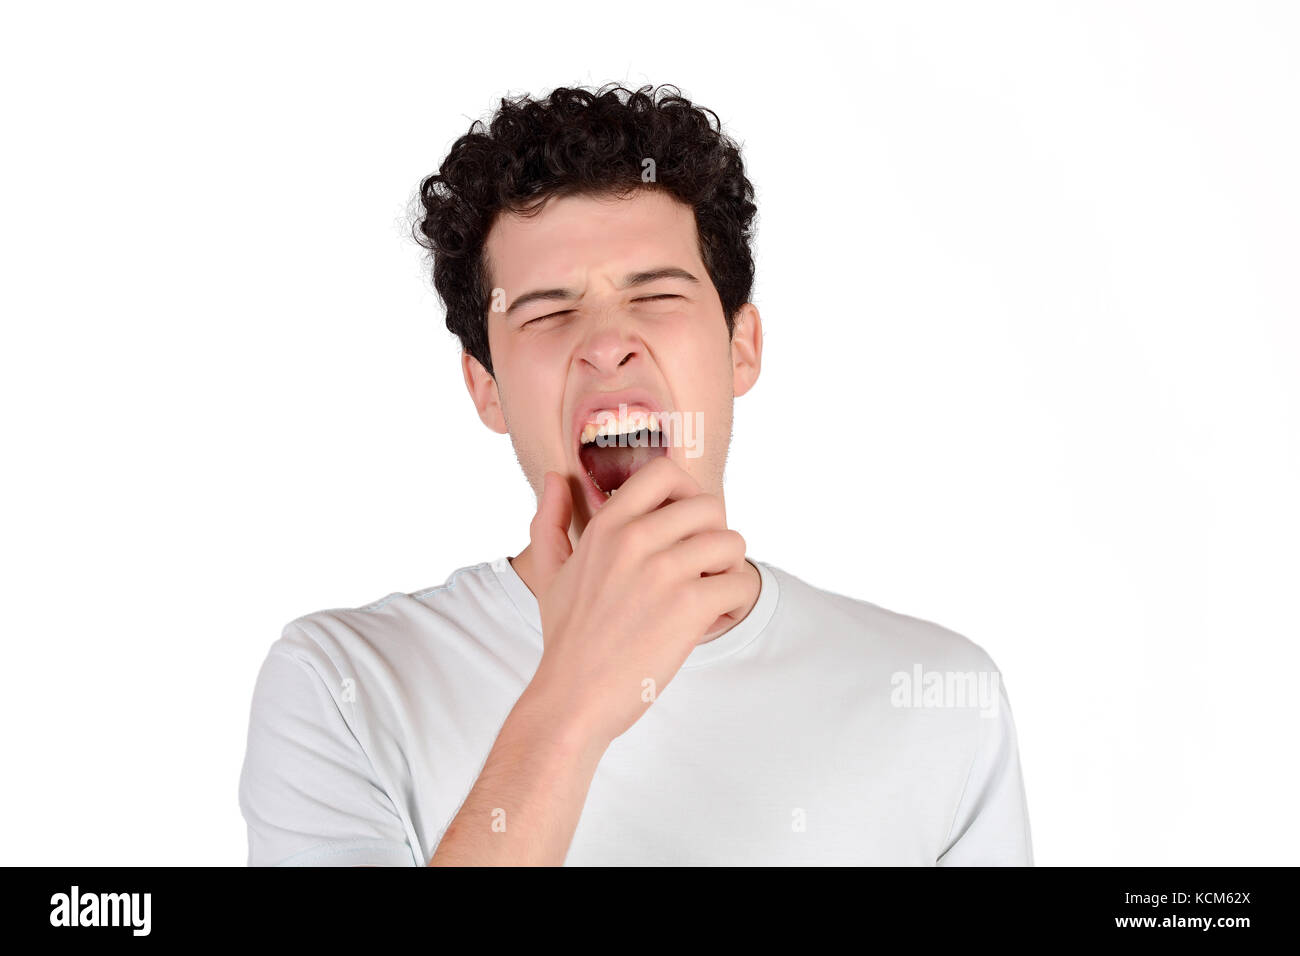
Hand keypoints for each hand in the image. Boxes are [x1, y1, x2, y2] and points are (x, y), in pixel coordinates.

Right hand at [524, 457, 752, 748]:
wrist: (573, 698)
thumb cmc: (566, 639)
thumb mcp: (548, 572)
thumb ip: (549, 520)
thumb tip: (553, 477)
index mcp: (607, 526)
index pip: (666, 472)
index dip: (688, 494)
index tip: (686, 527)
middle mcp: (635, 539)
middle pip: (711, 506)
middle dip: (715, 538)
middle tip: (702, 570)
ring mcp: (663, 571)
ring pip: (732, 543)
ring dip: (730, 572)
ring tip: (710, 597)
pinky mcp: (688, 606)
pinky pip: (742, 583)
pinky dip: (737, 604)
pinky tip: (712, 621)